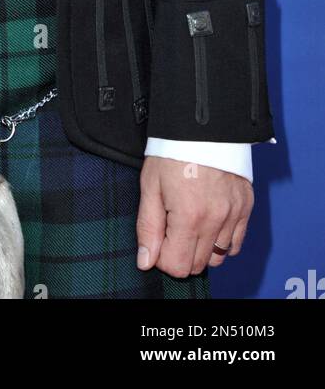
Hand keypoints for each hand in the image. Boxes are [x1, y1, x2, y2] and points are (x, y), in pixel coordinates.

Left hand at [136, 155, 252, 277]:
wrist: (201, 125)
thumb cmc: (173, 151)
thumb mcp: (150, 186)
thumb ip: (148, 227)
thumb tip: (146, 261)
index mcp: (189, 216)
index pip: (177, 267)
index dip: (162, 258)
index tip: (158, 239)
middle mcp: (216, 220)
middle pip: (198, 266)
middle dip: (180, 254)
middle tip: (171, 227)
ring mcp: (234, 214)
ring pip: (218, 257)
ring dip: (201, 249)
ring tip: (190, 223)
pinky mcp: (246, 207)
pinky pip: (236, 243)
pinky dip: (222, 240)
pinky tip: (209, 221)